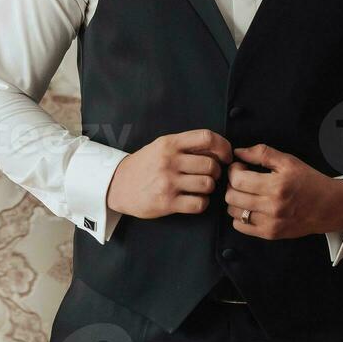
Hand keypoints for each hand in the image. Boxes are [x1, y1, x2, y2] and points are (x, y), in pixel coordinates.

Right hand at [106, 128, 232, 219]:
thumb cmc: (144, 165)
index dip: (223, 147)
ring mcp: (167, 182)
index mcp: (169, 143)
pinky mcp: (167, 202)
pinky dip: (202, 203)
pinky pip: (199, 204)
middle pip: (211, 165)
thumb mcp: (160, 147)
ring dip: (208, 188)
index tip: (225, 156)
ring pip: (208, 185)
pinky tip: (194, 200)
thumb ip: (185, 146)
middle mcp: (169, 161)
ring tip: (199, 188)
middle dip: (216, 172)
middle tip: (209, 176)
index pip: (207, 138)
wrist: (117, 185)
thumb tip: (218, 150)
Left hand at [224, 144, 342, 238]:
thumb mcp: (288, 161)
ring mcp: (271, 223)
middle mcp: (273, 206)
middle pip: (232, 197)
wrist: (329, 207)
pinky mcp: (271, 234)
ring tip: (246, 193)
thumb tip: (238, 152)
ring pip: (233, 212)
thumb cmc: (308, 181)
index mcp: (277, 186)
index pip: (237, 180)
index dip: (233, 171)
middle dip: (231, 185)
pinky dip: (239, 216)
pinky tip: (249, 207)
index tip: (240, 167)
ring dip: (234, 200)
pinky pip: (241, 226)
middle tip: (241, 179)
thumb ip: (262, 153)